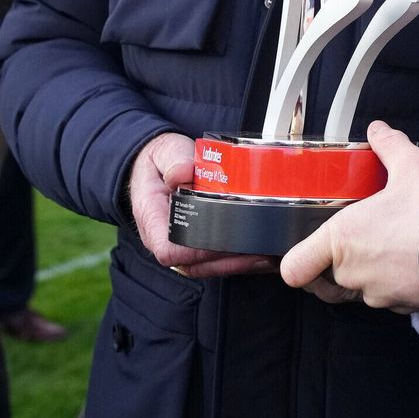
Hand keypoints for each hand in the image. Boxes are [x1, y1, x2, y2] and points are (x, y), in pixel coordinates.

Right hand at [128, 132, 276, 277]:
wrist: (158, 162)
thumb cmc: (160, 159)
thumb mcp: (165, 150)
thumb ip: (174, 159)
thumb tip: (182, 173)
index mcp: (152, 219)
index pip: (170, 251)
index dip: (198, 253)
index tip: (225, 241)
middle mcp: (164, 238)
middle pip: (194, 265)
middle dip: (228, 263)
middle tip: (260, 252)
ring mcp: (180, 244)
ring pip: (206, 267)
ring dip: (236, 265)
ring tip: (266, 255)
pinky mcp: (195, 243)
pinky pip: (213, 260)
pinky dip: (236, 260)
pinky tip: (260, 252)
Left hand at [280, 122, 418, 310]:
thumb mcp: (412, 166)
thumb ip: (389, 145)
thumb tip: (378, 129)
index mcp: (341, 240)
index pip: (294, 268)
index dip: (297, 262)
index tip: (310, 250)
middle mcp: (351, 272)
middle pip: (326, 278)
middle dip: (336, 262)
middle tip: (356, 240)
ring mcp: (375, 294)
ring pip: (355, 289)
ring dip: (365, 273)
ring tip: (386, 248)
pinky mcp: (399, 306)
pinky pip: (384, 297)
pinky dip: (391, 283)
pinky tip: (408, 262)